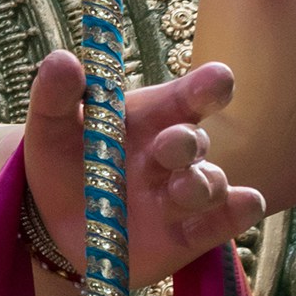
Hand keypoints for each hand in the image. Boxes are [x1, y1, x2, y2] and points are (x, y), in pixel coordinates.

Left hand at [21, 55, 263, 289]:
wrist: (53, 225)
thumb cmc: (63, 162)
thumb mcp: (51, 126)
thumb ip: (56, 94)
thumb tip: (62, 59)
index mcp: (153, 116)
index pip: (193, 94)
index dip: (209, 85)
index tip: (215, 82)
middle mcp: (174, 154)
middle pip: (196, 142)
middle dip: (187, 142)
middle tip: (169, 145)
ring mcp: (183, 196)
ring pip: (210, 185)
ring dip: (203, 185)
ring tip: (181, 189)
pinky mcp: (186, 236)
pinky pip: (221, 225)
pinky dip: (235, 216)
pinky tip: (244, 204)